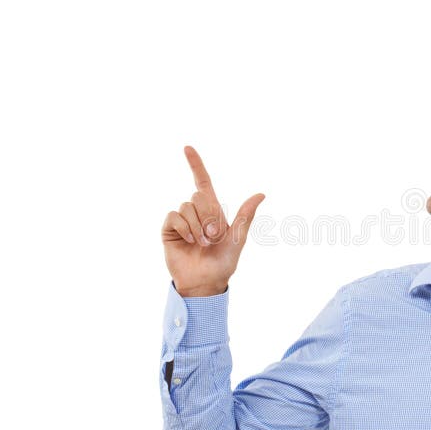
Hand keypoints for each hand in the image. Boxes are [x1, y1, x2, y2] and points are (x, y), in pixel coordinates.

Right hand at [161, 145, 264, 295]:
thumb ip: (246, 214)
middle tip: (214, 237)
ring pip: (187, 206)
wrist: (206, 281)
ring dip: (198, 227)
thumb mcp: (238, 237)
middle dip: (210, 216)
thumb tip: (262, 193)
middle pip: (199, 196)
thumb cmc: (224, 262)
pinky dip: (185, 228)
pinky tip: (189, 241)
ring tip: (202, 243)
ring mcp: (181, 220)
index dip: (195, 164)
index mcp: (212, 210)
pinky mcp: (169, 229)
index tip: (187, 147)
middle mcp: (195, 212)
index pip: (202, 181)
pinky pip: (175, 216)